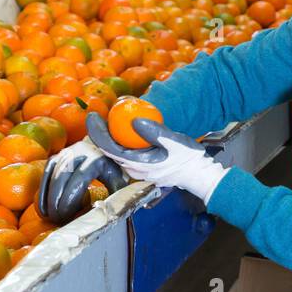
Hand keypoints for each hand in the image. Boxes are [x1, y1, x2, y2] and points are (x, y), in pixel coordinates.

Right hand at [38, 135, 128, 223]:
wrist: (105, 148)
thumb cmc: (112, 169)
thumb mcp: (118, 180)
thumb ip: (114, 196)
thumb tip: (106, 214)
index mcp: (96, 159)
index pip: (80, 178)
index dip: (71, 198)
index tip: (67, 215)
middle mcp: (79, 153)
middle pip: (62, 177)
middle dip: (56, 200)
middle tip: (57, 219)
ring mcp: (66, 153)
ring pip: (52, 175)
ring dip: (48, 197)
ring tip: (49, 216)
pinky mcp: (57, 156)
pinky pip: (46, 173)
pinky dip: (43, 191)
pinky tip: (43, 207)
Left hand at [86, 113, 230, 204]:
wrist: (199, 174)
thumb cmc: (188, 158)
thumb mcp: (174, 142)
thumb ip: (154, 132)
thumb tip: (133, 121)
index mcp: (138, 164)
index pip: (109, 148)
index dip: (97, 132)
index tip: (93, 117)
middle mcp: (134, 170)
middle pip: (109, 151)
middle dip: (100, 134)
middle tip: (97, 117)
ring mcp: (139, 171)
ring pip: (116, 154)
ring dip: (110, 139)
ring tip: (107, 123)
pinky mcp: (144, 169)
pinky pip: (126, 155)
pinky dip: (120, 144)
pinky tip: (124, 134)